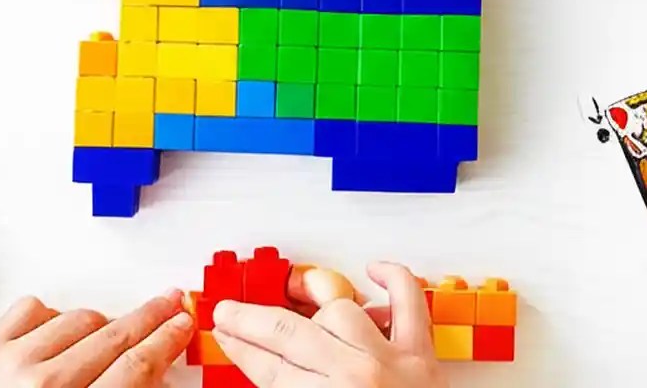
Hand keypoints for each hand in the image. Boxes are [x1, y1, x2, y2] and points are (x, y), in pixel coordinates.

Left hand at [0, 291, 193, 387]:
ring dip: (100, 326)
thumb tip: (156, 372)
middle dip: (149, 318)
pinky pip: (34, 309)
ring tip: (107, 338)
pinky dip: (51, 318)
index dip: (166, 341)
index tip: (181, 324)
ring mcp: (12, 363)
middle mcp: (43, 387)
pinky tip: (58, 334)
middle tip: (168, 305)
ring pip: (80, 319)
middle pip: (114, 337)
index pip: (136, 367)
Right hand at [213, 263, 447, 386]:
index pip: (268, 368)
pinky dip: (394, 279)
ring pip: (340, 311)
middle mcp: (356, 378)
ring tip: (300, 310)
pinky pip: (409, 302)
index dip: (240, 346)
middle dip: (250, 320)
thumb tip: (264, 364)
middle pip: (290, 333)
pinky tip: (374, 270)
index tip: (224, 332)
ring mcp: (392, 361)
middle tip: (231, 312)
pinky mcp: (422, 354)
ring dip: (317, 309)